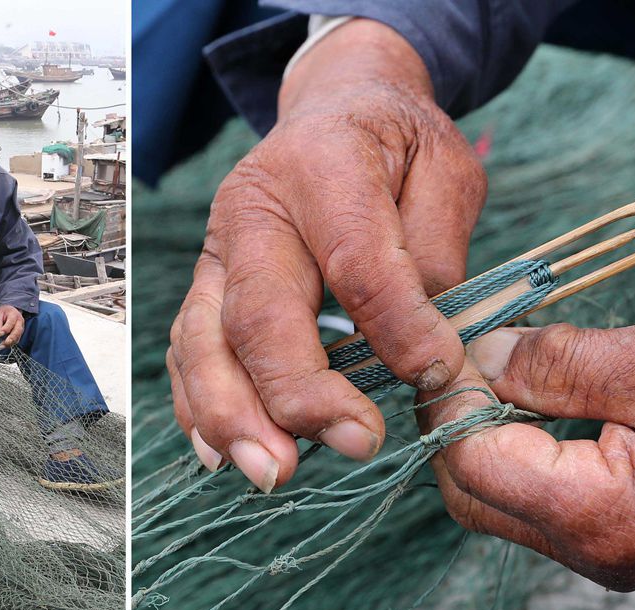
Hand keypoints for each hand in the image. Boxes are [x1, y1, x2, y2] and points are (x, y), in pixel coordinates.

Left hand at [0, 305, 23, 348]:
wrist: (10, 311)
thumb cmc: (3, 312)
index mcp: (14, 315)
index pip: (10, 323)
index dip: (4, 329)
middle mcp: (20, 322)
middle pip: (17, 331)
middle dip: (11, 338)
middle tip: (5, 343)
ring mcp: (21, 328)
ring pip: (17, 337)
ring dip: (10, 343)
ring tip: (1, 347)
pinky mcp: (20, 333)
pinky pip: (16, 340)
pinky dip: (10, 344)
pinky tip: (4, 346)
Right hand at [167, 19, 487, 492]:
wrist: (336, 111)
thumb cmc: (397, 148)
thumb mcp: (445, 172)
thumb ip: (436, 252)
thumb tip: (423, 349)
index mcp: (321, 164)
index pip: (357, 261)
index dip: (398, 326)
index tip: (438, 374)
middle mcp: (252, 208)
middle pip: (261, 311)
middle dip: (302, 390)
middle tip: (356, 443)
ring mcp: (218, 251)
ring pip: (206, 341)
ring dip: (235, 416)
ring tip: (274, 473)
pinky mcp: (207, 287)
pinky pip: (190, 352)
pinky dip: (200, 408)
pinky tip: (223, 456)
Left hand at [418, 313, 634, 590]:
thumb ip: (557, 362)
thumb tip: (479, 355)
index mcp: (595, 515)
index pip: (471, 461)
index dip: (449, 399)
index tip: (452, 340)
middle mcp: (592, 551)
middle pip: (473, 492)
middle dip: (455, 421)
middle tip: (466, 352)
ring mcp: (607, 551)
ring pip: (502, 499)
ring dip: (487, 433)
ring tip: (500, 366)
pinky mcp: (624, 536)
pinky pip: (544, 499)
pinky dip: (525, 448)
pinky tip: (539, 398)